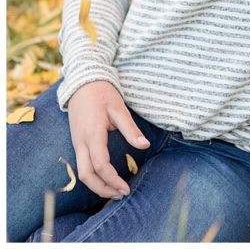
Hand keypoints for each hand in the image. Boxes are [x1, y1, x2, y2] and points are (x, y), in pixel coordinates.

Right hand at [67, 81, 150, 198]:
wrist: (82, 83)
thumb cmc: (103, 94)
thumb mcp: (119, 109)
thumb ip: (131, 130)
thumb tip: (145, 146)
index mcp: (92, 134)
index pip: (100, 165)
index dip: (112, 179)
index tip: (126, 188)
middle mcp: (81, 142)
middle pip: (86, 176)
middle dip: (102, 189)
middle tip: (121, 194)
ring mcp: (76, 143)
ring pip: (81, 173)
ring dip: (97, 185)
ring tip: (115, 190)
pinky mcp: (77, 142)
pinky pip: (81, 165)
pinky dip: (92, 176)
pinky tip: (106, 179)